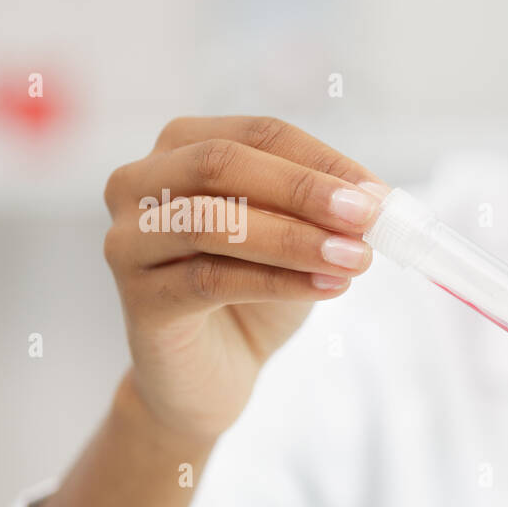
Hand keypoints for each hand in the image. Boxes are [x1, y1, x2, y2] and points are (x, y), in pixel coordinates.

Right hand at [102, 116, 384, 442]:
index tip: (377, 193)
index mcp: (181, 148)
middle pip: (222, 163)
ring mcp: (130, 240)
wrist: (212, 372)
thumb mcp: (295, 241)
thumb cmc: (254, 294)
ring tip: (353, 258)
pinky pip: (210, 280)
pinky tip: (326, 288)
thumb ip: (321, 214)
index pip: (259, 134)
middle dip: (303, 189)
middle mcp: (139, 182)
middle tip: (365, 217)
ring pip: (212, 221)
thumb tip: (373, 200)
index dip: (322, 160)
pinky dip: (277, 281)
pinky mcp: (139, 298)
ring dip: (294, 238)